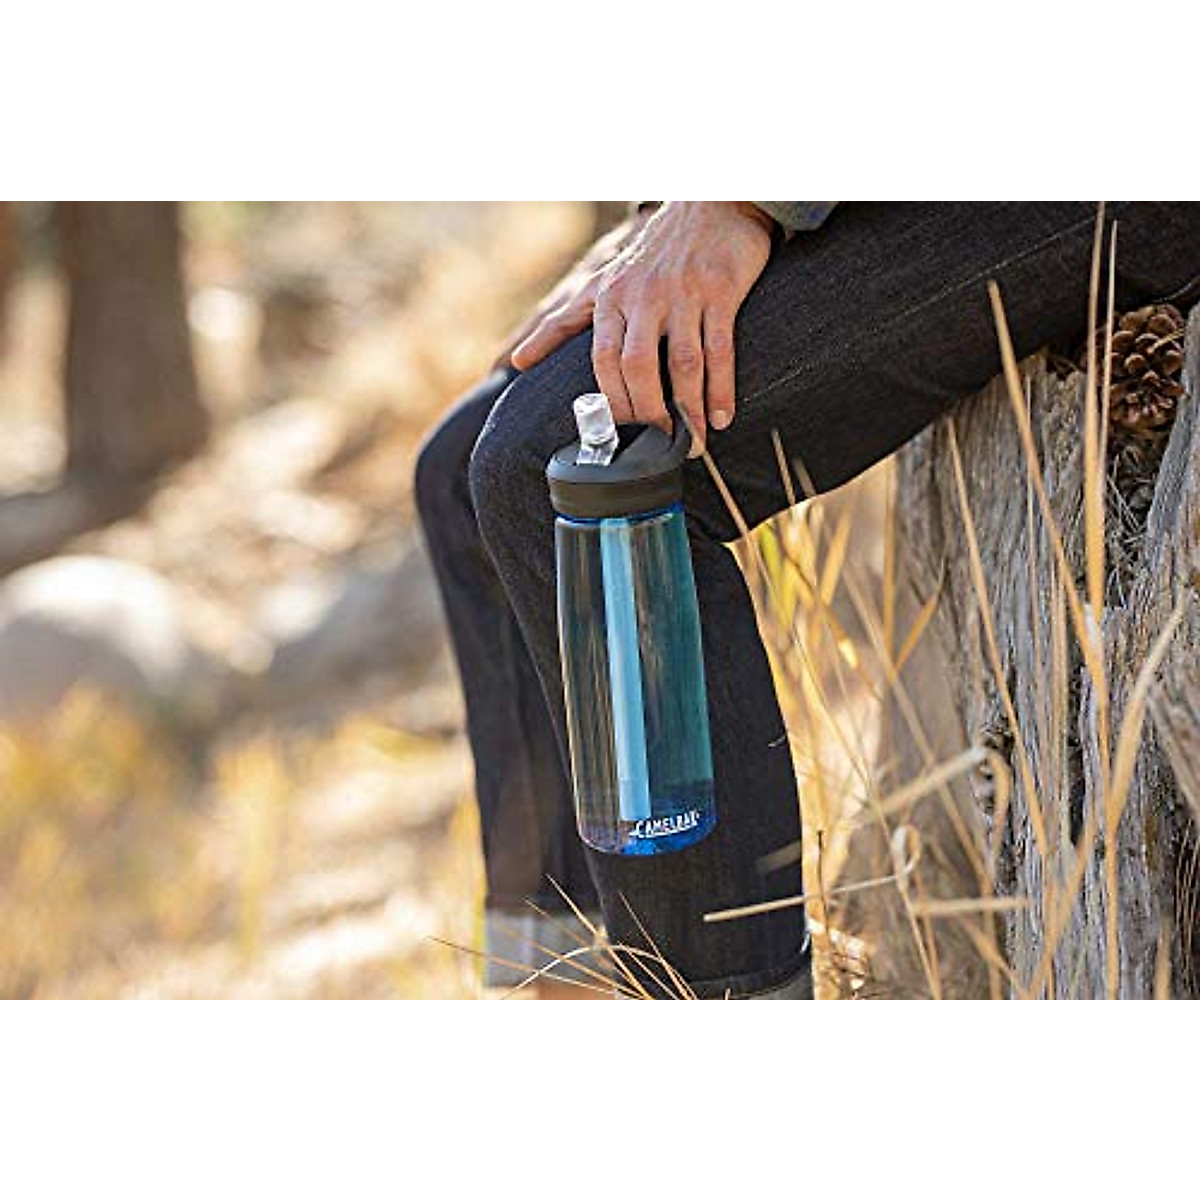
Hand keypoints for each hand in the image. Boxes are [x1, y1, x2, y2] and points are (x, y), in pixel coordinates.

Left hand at [512, 201, 774, 454]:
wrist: (711, 204)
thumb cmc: (653, 254)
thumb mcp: (599, 284)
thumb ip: (560, 324)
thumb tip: (515, 362)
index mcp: (611, 299)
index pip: (602, 360)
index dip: (611, 402)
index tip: (619, 436)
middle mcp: (644, 296)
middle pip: (638, 366)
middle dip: (647, 412)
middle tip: (658, 445)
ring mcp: (683, 294)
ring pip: (683, 363)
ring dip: (688, 409)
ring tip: (692, 442)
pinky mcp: (719, 291)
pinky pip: (719, 349)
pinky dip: (721, 388)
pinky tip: (720, 418)